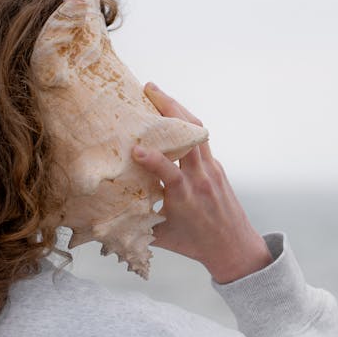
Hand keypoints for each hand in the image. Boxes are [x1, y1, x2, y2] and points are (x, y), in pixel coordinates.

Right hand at [131, 82, 271, 282]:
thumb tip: (102, 219)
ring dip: (178, 108)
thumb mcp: (162, 238)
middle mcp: (201, 179)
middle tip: (148, 89)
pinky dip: (186, 124)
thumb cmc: (196, 245)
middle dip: (169, 108)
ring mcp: (212, 169)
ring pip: (198, 131)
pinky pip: (201, 138)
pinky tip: (171, 116)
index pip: (170, 173)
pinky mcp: (216, 166)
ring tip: (158, 93)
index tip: (135, 149)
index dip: (154, 160)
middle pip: (190, 136)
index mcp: (186, 198)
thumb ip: (135, 225)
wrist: (235, 247)